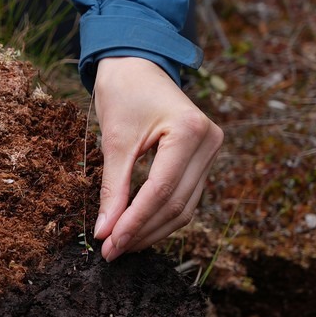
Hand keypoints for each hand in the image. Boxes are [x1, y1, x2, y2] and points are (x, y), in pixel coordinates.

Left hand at [92, 57, 222, 261]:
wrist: (137, 65)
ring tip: (121, 244)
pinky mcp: (204, 159)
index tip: (109, 245)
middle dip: (142, 231)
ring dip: (153, 229)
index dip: (134, 222)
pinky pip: (186, 197)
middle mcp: (209, 142)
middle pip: (177, 204)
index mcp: (189, 131)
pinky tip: (137, 228)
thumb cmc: (124, 93)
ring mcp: (211, 151)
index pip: (161, 191)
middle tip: (111, 251)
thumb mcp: (114, 141)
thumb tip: (104, 232)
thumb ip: (113, 189)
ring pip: (185, 207)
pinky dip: (161, 215)